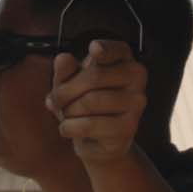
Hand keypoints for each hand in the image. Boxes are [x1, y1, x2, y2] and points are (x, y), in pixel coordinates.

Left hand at [49, 39, 147, 166]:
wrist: (96, 142)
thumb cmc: (83, 107)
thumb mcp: (69, 85)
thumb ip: (65, 71)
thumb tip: (63, 59)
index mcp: (123, 60)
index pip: (117, 49)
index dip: (105, 49)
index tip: (93, 49)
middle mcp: (136, 78)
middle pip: (94, 77)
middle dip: (65, 91)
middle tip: (56, 101)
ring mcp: (136, 102)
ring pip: (90, 101)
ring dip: (67, 111)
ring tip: (66, 116)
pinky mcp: (129, 127)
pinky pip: (90, 124)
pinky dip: (70, 127)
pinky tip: (67, 129)